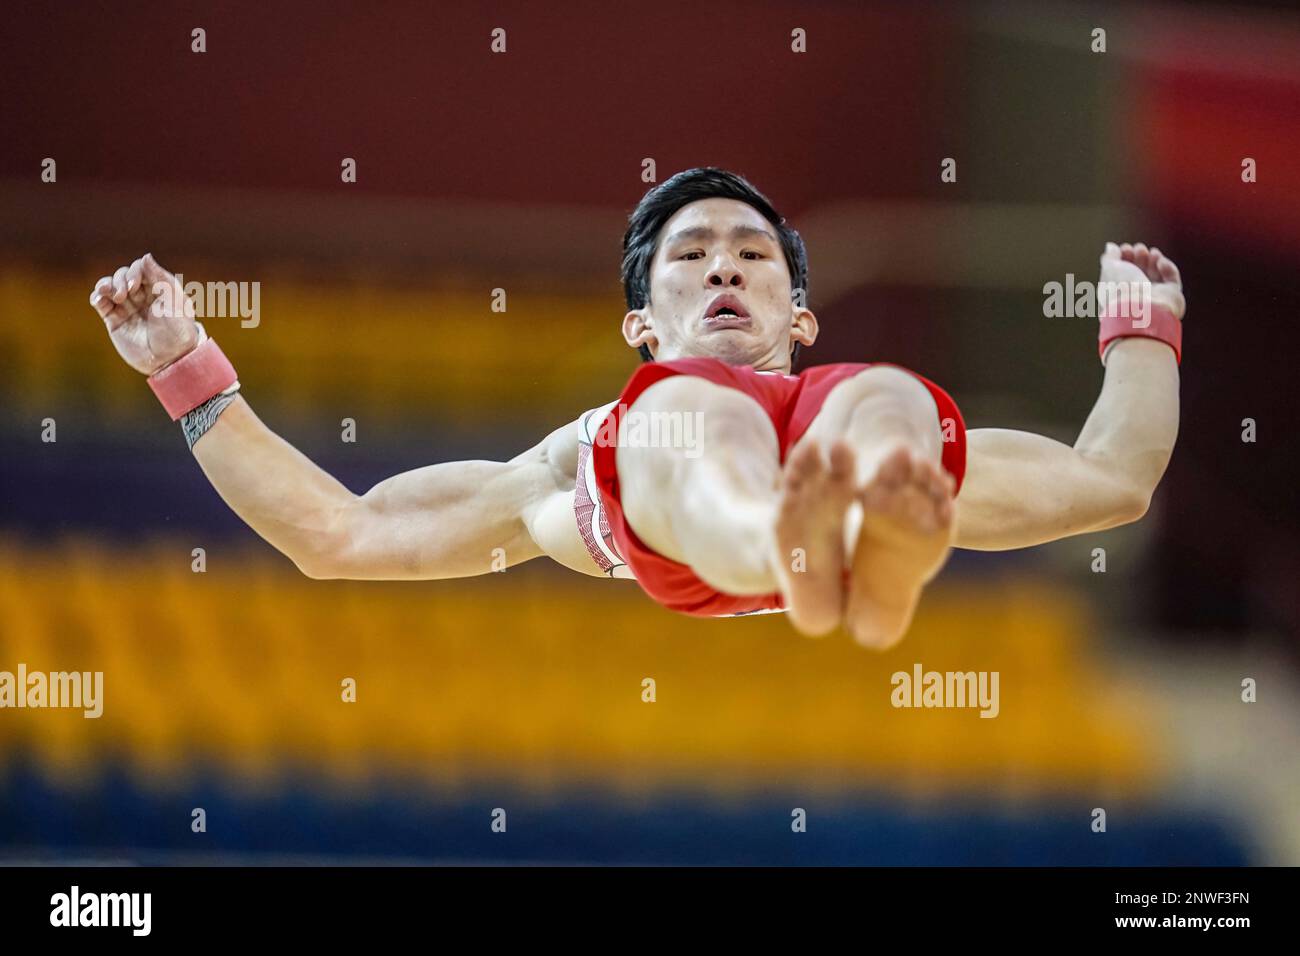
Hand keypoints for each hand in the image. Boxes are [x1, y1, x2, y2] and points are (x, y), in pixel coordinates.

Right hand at [89, 253, 199, 375]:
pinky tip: (99, 298)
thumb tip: (145, 256)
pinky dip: (97, 297)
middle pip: (124, 275)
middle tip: (125, 294)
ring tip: (111, 294)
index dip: (135, 272)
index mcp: (159, 288)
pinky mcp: (114, 320)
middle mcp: (142, 296)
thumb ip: (160, 278)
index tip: (135, 286)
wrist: (170, 360)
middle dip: (121, 279)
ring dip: (107, 285)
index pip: (141, 269)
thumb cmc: (178, 331)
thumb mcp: (174, 302)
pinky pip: (101, 303)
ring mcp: (127, 308)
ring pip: (110, 286)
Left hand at [1099, 242, 1184, 320]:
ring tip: (1151, 252)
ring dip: (1153, 261)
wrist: (1142, 309)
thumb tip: (1111, 246)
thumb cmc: (1122, 289)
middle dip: (1139, 258)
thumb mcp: (1110, 269)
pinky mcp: (1170, 297)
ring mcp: (1154, 298)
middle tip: (1139, 248)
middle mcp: (1135, 298)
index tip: (1125, 248)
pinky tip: (1161, 262)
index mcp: (1116, 296)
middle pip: (1139, 274)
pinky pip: (1171, 279)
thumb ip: (1110, 257)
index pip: (1121, 275)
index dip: (1123, 260)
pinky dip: (1167, 268)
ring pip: (1155, 275)